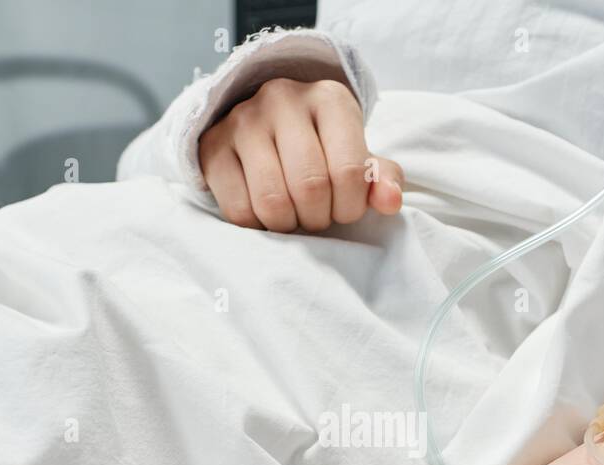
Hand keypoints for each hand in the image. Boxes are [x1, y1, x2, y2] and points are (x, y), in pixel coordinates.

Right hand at [198, 76, 404, 231]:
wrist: (264, 125)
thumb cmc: (321, 147)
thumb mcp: (355, 156)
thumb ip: (380, 179)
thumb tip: (391, 202)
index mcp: (329, 98)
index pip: (348, 172)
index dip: (350, 207)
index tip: (344, 209)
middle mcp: (282, 99)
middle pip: (310, 188)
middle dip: (319, 218)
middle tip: (317, 215)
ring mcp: (243, 120)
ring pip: (272, 202)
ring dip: (288, 225)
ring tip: (293, 215)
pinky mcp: (213, 147)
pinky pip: (239, 209)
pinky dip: (257, 226)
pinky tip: (265, 213)